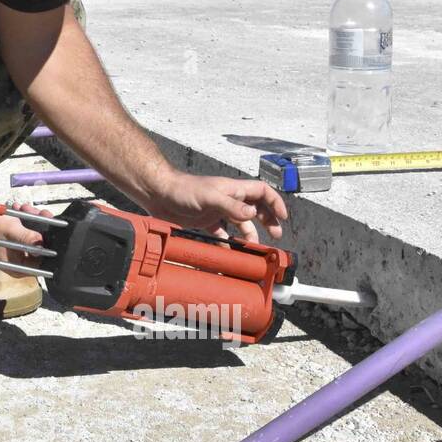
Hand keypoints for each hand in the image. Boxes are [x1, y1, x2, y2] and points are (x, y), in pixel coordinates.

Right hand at [0, 202, 54, 275]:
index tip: (54, 229)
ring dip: (33, 219)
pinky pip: (26, 230)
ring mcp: (17, 250)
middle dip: (41, 227)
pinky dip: (25, 218)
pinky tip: (20, 209)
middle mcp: (19, 260)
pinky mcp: (14, 240)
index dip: (49, 244)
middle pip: (40, 245)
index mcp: (18, 266)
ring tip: (26, 208)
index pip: (42, 261)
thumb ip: (27, 238)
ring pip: (33, 234)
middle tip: (42, 212)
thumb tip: (42, 243)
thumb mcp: (9, 231)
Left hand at [144, 171, 286, 243]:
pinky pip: (222, 233)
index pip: (262, 192)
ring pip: (240, 222)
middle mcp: (228, 199)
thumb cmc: (184, 189)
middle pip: (255, 208)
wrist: (159, 193)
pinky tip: (231, 251)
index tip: (283, 217)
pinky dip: (228, 242)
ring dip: (249, 234)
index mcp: (233, 189)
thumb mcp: (210, 197)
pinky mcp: (205, 221)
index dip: (275, 202)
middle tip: (275, 235)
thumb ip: (232, 206)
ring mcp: (217, 210)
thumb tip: (253, 215)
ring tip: (253, 247)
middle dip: (267, 220)